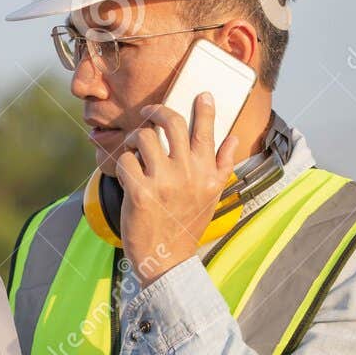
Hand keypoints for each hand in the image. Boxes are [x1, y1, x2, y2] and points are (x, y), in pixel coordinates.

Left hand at [115, 91, 240, 287]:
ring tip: (134, 150)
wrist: (166, 260)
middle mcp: (188, 173)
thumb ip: (223, 165)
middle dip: (156, 111)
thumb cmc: (187, 225)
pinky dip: (122, 164)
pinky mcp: (139, 192)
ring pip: (143, 137)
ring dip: (134, 140)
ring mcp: (163, 182)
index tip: (202, 94)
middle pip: (172, 122)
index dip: (205, 109)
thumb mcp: (212, 196)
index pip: (207, 131)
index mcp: (207, 173)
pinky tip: (126, 174)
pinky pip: (125, 160)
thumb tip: (233, 138)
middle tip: (148, 113)